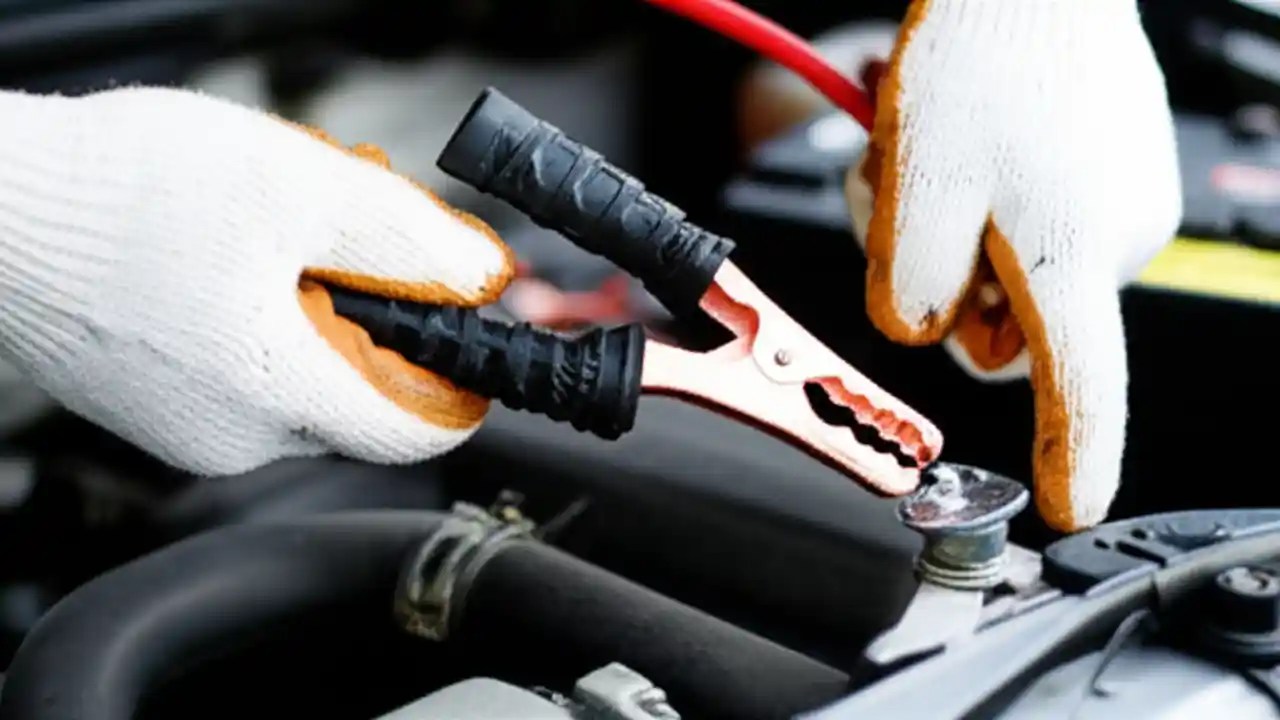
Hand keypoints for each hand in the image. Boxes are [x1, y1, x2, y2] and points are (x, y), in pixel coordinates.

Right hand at [0, 87, 513, 475]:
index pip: (417, 433)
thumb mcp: (303, 189)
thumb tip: (481, 280)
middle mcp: (231, 439)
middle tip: (345, 240)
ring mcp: (185, 431)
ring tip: (272, 239)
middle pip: (361, 399)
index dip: (458, 380)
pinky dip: (259, 324)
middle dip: (375, 320)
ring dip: (314, 314)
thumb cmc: (119, 193)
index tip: (463, 329)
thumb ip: (408, 244)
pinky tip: (228, 262)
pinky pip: (241, 379)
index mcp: (275, 396)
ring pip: (300, 384)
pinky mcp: (153, 408)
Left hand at [844, 0, 1181, 530]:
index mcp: (1073, 254)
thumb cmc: (983, 59)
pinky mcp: (1107, 176)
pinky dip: (981, 209)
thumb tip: (923, 331)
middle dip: (939, 288)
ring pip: (1009, 273)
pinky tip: (963, 151)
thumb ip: (913, 283)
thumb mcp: (917, 181)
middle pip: (1003, 325)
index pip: (1082, 385)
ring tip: (927, 164)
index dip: (1077, 453)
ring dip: (949, 239)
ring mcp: (1119, 205)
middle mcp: (1114, 240)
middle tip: (901, 210)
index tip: (1074, 503)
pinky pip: (1027, 230)